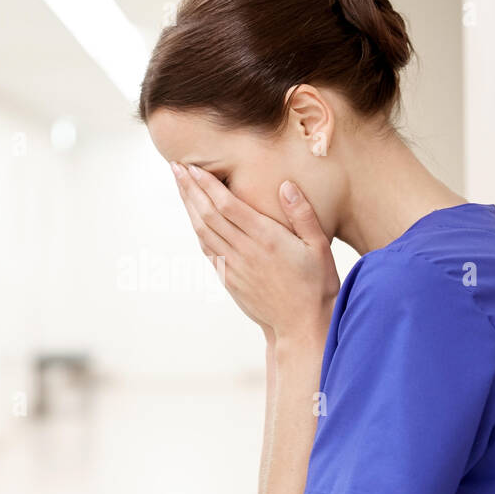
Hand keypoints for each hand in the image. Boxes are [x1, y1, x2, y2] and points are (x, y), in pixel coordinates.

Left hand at [169, 161, 339, 342]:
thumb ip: (302, 214)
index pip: (227, 205)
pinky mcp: (230, 280)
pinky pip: (208, 250)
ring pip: (203, 232)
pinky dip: (197, 230)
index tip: (193, 167)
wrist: (302, 326)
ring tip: (180, 186)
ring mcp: (234, 267)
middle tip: (176, 168)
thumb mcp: (319, 246)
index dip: (207, 184)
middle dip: (190, 189)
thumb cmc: (316, 285)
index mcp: (266, 239)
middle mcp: (245, 252)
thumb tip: (286, 185)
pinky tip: (193, 217)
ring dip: (188, 207)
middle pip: (208, 215)